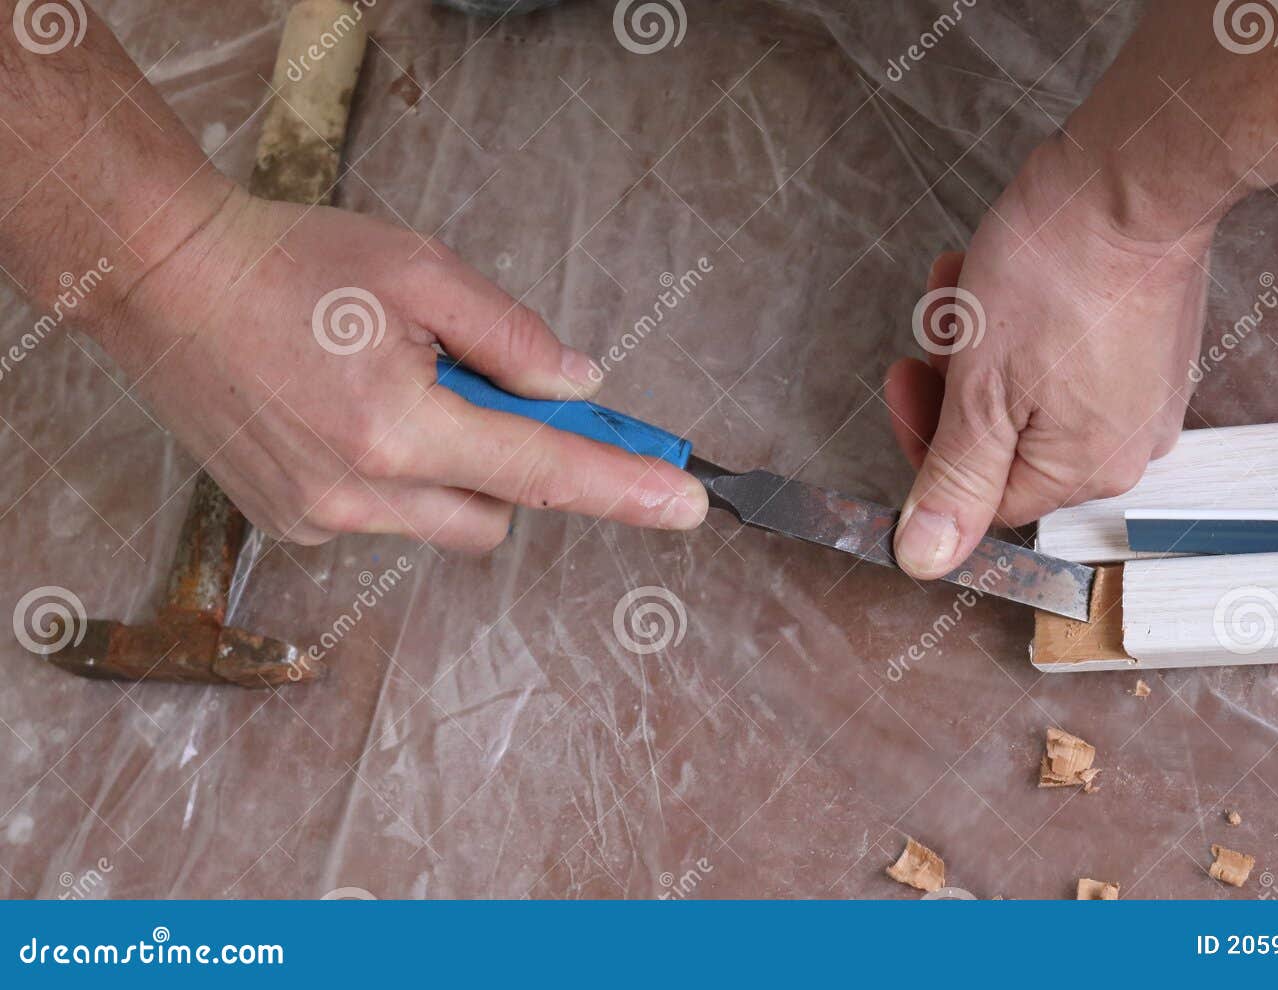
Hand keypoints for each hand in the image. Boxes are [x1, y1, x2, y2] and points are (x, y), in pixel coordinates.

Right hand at [97, 184, 707, 549]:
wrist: (162, 279)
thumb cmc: (290, 264)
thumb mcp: (418, 270)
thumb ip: (511, 336)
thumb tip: (579, 388)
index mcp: (398, 428)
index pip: (540, 472)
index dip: (621, 489)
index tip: (686, 505)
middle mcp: (358, 493)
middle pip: (499, 514)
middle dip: (511, 464)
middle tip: (479, 388)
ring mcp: (319, 519)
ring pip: (441, 521)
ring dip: (451, 471)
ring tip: (391, 390)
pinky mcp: (289, 524)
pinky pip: (383, 520)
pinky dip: (394, 478)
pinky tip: (344, 413)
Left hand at [885, 139, 1212, 578]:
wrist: (1133, 178)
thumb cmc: (1061, 270)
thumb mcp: (981, 389)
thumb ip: (954, 481)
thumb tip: (925, 559)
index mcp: (1085, 470)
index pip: (981, 498)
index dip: (929, 441)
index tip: (908, 380)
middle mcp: (1126, 446)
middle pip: (1003, 442)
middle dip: (956, 383)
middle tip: (939, 327)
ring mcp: (1144, 394)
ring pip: (1028, 392)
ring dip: (981, 344)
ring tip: (967, 286)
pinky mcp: (1148, 345)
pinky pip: (1068, 357)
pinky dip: (1025, 324)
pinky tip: (1002, 276)